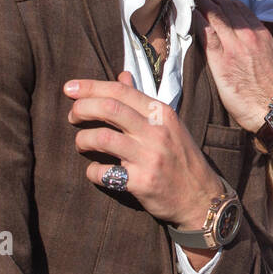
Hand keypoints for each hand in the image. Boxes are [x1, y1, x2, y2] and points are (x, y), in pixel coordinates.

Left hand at [64, 72, 223, 229]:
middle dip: (82, 108)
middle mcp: (157, 132)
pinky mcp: (142, 182)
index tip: (70, 88)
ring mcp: (149, 157)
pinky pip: (104, 173)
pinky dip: (92, 171)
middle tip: (72, 116)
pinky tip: (95, 170)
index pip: (121, 90)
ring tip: (81, 144)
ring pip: (102, 138)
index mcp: (162, 113)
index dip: (91, 87)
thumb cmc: (181, 158)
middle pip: (109, 108)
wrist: (202, 197)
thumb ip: (142, 101)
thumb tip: (122, 76)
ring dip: (83, 140)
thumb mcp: (168, 125)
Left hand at [191, 0, 272, 132]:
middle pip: (225, 6)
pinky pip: (206, 34)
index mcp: (261, 35)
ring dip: (200, 0)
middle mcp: (247, 36)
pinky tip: (189, 11)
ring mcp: (234, 47)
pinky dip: (197, 20)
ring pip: (214, 15)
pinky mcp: (221, 62)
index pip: (240, 8)